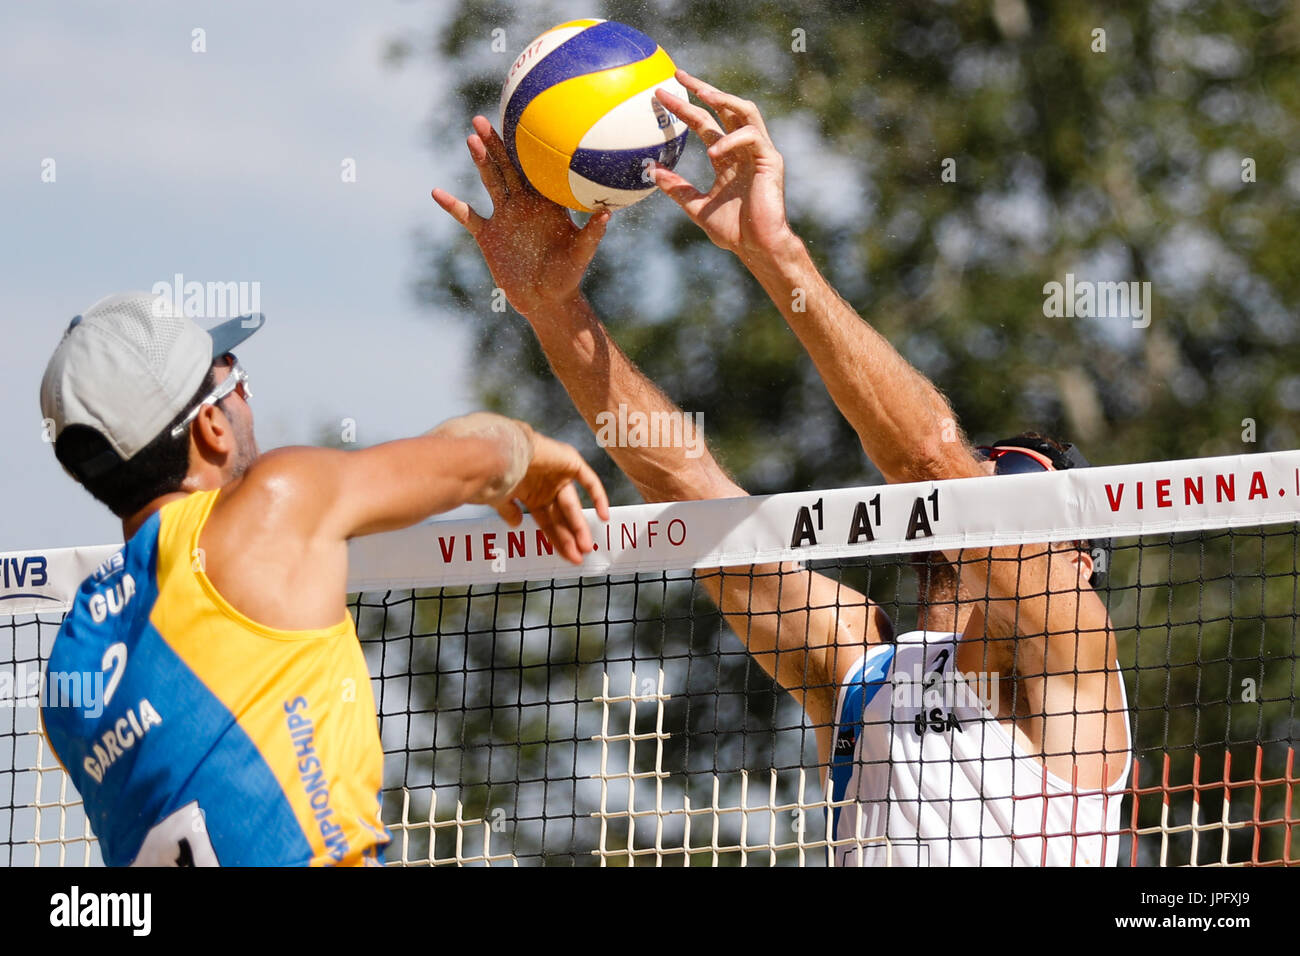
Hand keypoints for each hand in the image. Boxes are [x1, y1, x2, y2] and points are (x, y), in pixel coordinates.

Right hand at [432, 116, 609, 316]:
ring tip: (471, 139)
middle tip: (482, 118)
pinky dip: (453, 206)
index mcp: (545, 203)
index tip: (521, 120)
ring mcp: (504, 217)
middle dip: (495, 143)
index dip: (527, 146)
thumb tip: (608, 214)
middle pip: (507, 166)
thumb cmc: (567, 276)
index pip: (535, 168)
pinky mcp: (488, 235)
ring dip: (480, 161)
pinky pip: (467, 216)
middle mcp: (523, 204)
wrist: (545, 299)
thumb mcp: (581, 255)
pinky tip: (436, 192)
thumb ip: (592, 234)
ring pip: (489, 182)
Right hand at [491, 430, 610, 564]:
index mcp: (529, 495)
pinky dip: (598, 497)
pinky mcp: (569, 462)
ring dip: (579, 526)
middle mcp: (545, 486)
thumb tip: (516, 524)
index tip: (567, 557)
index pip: (547, 522)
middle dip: (569, 538)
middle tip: (579, 557)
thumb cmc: (492, 473)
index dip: (557, 540)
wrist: (498, 452)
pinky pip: (589, 481)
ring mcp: (557, 474)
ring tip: (586, 547)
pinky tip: (604, 516)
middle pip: (561, 518)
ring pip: (572, 505)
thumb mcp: (498, 499)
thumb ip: (508, 511)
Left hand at [651, 70, 797, 262]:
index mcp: (726, 156)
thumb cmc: (734, 231)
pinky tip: (714, 150)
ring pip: (744, 110)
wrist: (758, 247)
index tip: (661, 95)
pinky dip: (731, 139)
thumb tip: (651, 171)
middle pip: (724, 107)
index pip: (704, 123)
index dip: (684, 107)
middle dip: (703, 88)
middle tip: (678, 76)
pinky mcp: (771, 160)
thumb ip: (677, 188)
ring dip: (723, 98)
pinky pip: (751, 137)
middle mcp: (742, 149)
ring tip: (701, 93)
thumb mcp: (696, 207)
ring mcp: (758, 152)